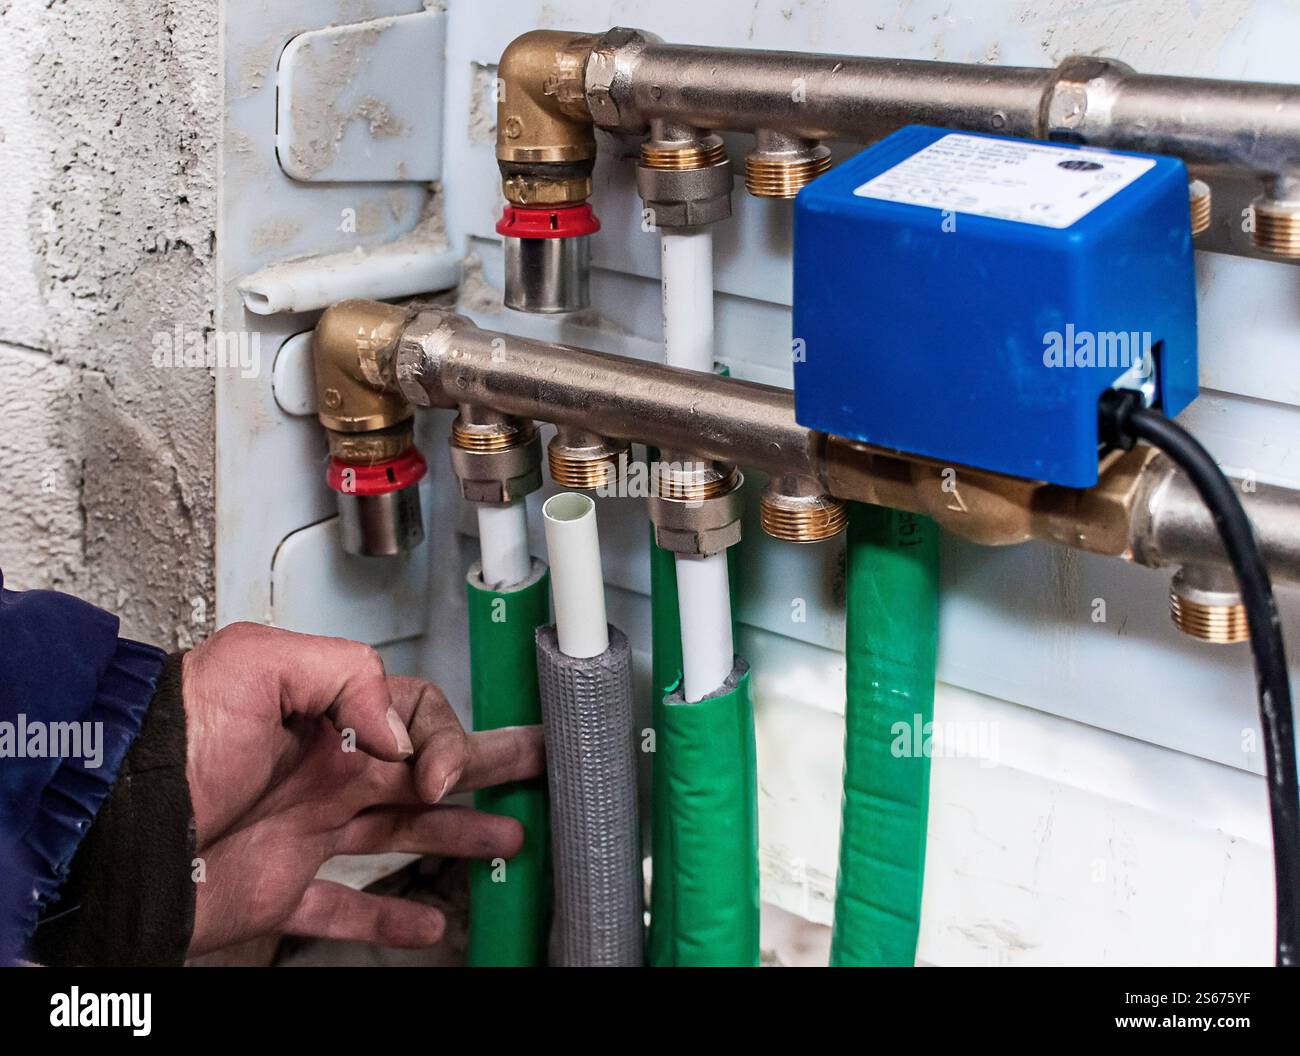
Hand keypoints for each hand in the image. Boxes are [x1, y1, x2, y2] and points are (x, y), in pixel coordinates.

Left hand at [180, 623, 543, 955]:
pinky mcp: (281, 887)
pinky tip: (431, 923)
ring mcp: (307, 830)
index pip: (416, 718)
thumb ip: (343, 675)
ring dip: (459, 835)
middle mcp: (324, 771)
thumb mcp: (256, 664)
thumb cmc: (170, 740)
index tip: (441, 772)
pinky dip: (391, 918)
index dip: (444, 741)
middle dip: (488, 764)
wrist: (113, 825)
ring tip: (506, 838)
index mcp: (325, 717)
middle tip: (536, 762)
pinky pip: (347, 904)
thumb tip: (397, 727)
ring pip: (403, 831)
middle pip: (427, 769)